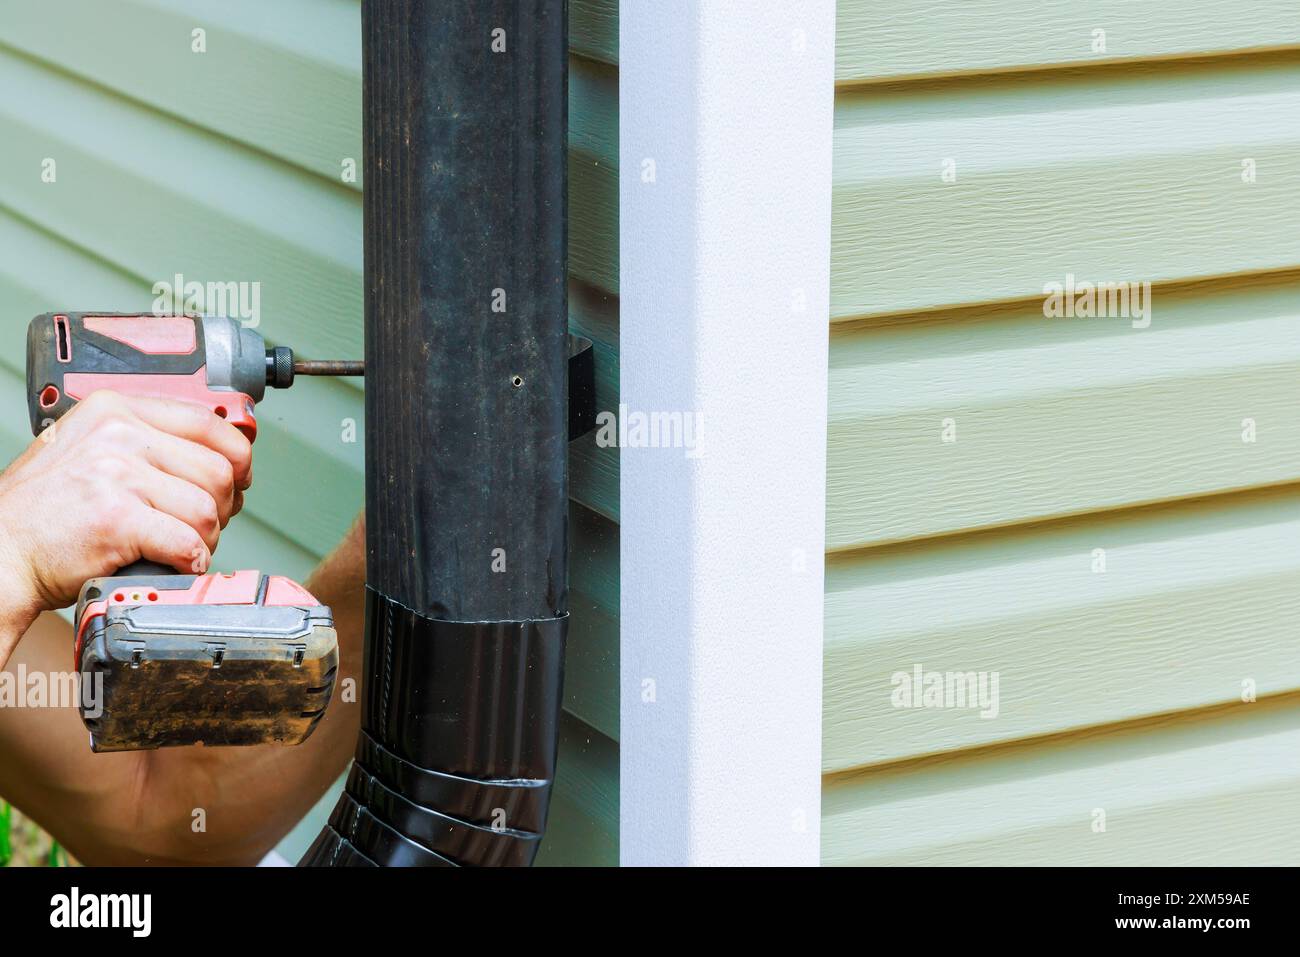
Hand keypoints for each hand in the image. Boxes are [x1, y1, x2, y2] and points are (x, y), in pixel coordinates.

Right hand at [0, 391, 251, 638]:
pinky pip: (188, 543)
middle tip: (206, 524)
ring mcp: (117, 476)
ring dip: (206, 537)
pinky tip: (175, 563)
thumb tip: (214, 454)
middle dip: (223, 505)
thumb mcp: (88, 449)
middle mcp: (118, 436)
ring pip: (207, 509)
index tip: (240, 476)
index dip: (237, 455)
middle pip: (217, 469)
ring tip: (183, 546)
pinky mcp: (118, 520)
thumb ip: (144, 442)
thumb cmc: (45, 510)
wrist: (1, 552)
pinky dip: (191, 561)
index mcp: (114, 411)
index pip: (207, 423)